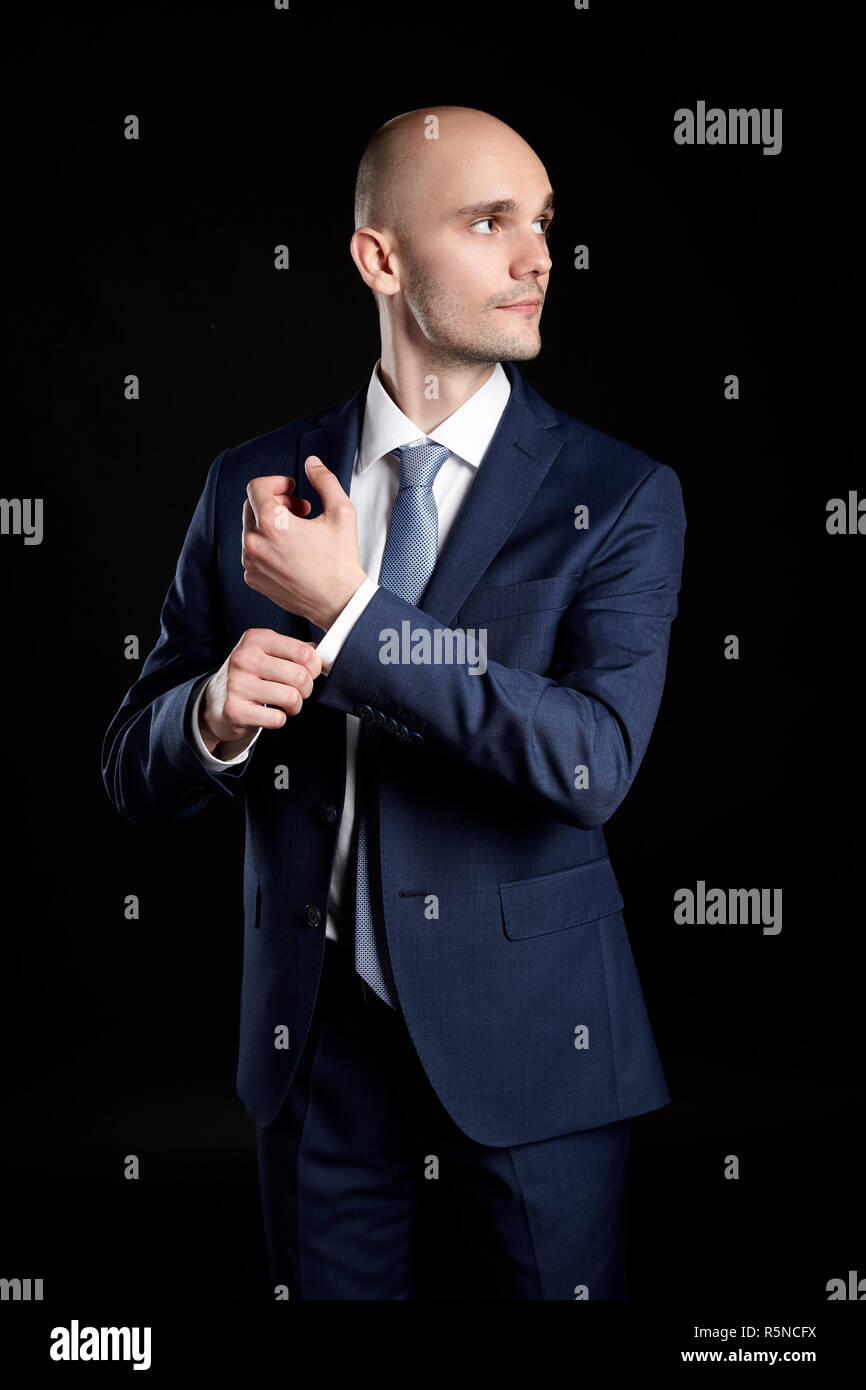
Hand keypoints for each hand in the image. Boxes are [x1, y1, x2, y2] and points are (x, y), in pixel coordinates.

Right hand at [198, 628, 322, 756]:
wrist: (218, 700)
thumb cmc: (253, 675)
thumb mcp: (271, 653)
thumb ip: (297, 650)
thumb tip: (326, 655)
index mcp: (256, 638)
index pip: (304, 653)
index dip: (314, 668)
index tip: (309, 673)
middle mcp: (244, 658)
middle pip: (300, 676)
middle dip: (306, 689)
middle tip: (297, 691)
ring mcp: (236, 683)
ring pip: (291, 698)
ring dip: (294, 706)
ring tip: (283, 703)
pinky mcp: (234, 709)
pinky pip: (277, 719)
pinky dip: (279, 719)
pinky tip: (268, 713)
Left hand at [242, 458, 366, 628]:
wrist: (338, 602)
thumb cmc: (341, 561)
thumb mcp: (341, 512)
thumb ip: (324, 480)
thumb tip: (312, 464)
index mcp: (272, 524)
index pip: (256, 487)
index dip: (275, 482)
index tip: (291, 489)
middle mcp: (255, 543)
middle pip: (252, 506)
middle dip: (276, 502)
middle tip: (301, 512)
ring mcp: (251, 563)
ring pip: (251, 529)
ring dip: (271, 524)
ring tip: (298, 533)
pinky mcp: (253, 578)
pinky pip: (252, 551)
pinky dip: (267, 545)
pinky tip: (291, 552)